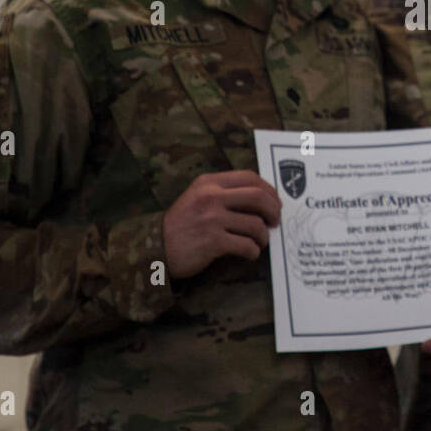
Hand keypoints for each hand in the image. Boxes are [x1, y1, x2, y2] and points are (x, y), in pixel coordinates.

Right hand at [162, 170, 280, 278]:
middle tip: (275, 222)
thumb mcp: (197, 197)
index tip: (275, 202)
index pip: (250, 177)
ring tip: (260, 241)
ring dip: (264, 236)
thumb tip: (261, 199)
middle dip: (274, 211)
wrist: (154, 247)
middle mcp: (211, 197)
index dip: (269, 190)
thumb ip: (223, 193)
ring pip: (255, 224)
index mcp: (209, 182)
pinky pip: (246, 245)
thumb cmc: (181, 224)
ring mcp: (212, 219)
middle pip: (258, 197)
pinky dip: (253, 251)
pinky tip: (250, 253)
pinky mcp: (213, 242)